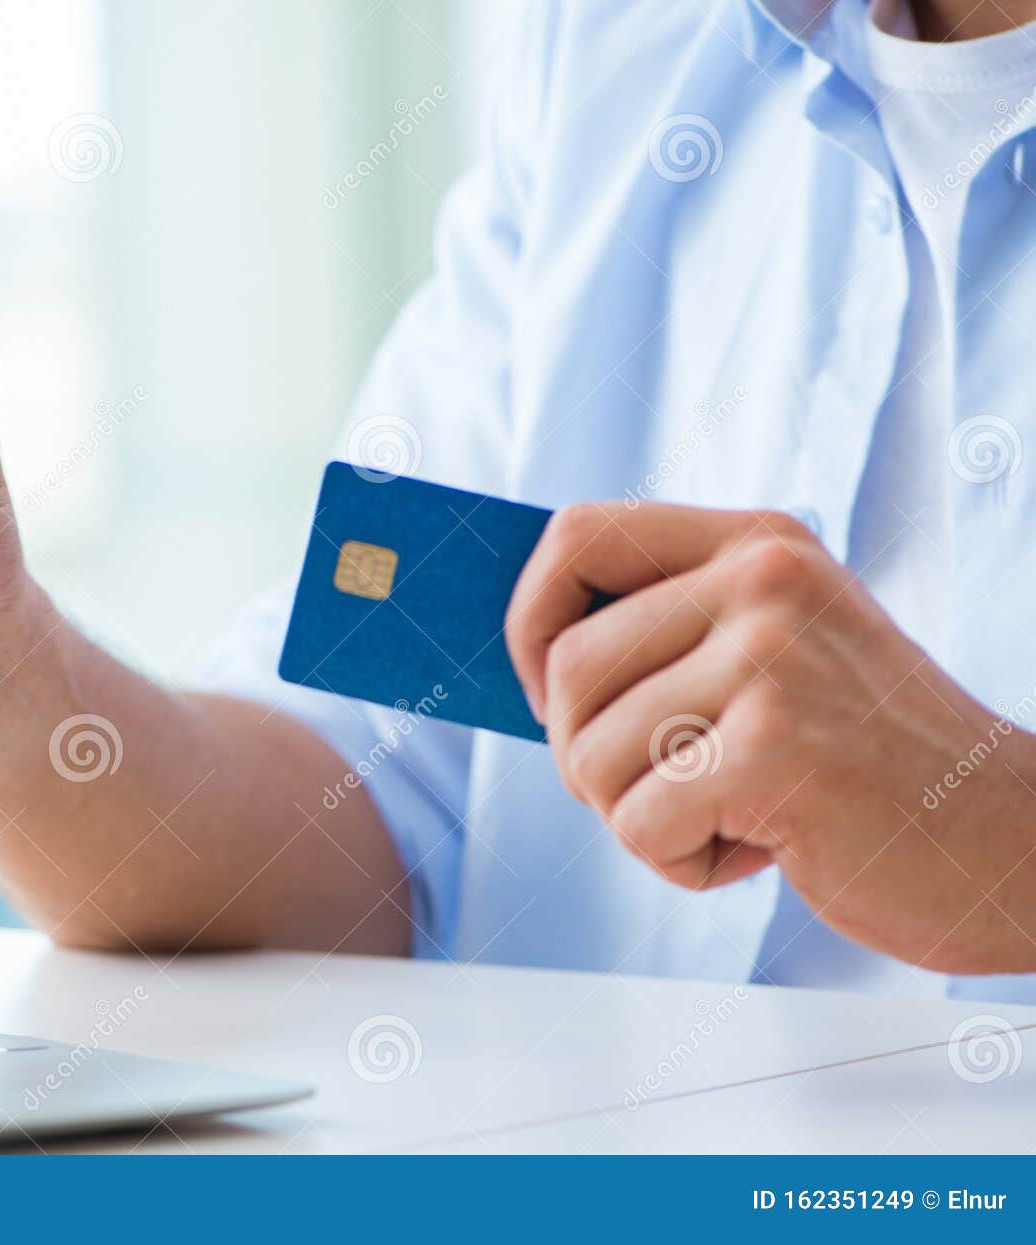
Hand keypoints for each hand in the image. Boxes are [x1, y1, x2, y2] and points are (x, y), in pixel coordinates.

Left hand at [505, 501, 1035, 973]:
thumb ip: (670, 631)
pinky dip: (681, 863)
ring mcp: (773, 660)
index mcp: (756, 544)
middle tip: (665, 788)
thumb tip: (529, 658)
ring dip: (640, 817)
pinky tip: (764, 847)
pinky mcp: (776, 751)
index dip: (529, 620)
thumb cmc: (864, 762)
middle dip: (585, 754)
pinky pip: (638, 824)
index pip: (576, 535)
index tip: (546, 692)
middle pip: (566, 668)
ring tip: (734, 812)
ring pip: (589, 756)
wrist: (1010, 843)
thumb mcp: (777, 652)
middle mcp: (762, 581)